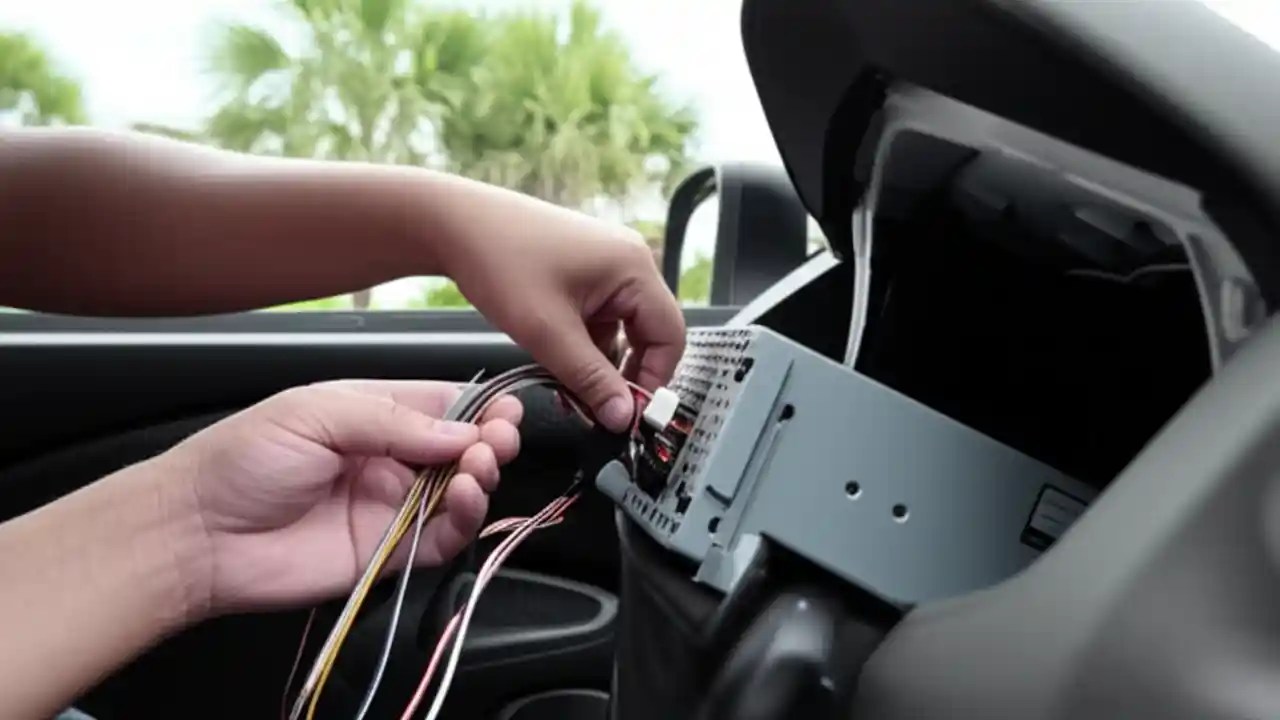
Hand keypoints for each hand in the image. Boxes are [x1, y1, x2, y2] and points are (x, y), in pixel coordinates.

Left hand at [157, 380, 521, 616]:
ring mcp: (391, 506)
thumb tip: (462, 430)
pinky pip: (442, 537)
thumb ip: (394, 420)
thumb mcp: (318, 413)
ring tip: (479, 467)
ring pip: (460, 492)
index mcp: (371, 412)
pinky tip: (466, 498)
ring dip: (482, 477)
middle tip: (499, 440)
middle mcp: (388, 458)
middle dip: (491, 440)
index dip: (480, 407)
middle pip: (461, 448)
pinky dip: (464, 519)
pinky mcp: (390, 553)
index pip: (443, 404)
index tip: (506, 410)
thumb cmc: (240, 459)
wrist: (196, 534)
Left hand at [438, 187, 684, 430]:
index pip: (670, 336)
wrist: (454, 222)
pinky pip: (602, 317)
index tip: (629, 414)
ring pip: (623, 329)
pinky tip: (559, 361)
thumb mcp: (547, 333)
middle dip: (626, 374)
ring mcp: (608, 263)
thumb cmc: (498, 261)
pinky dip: (586, 344)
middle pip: (651, 333)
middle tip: (601, 408)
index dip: (654, 380)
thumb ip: (591, 380)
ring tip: (571, 387)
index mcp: (633, 268)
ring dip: (601, 362)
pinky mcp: (586, 269)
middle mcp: (630, 260)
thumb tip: (624, 418)